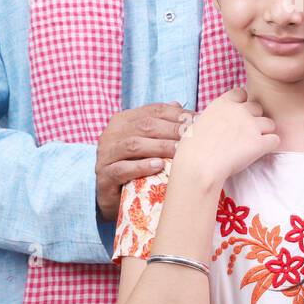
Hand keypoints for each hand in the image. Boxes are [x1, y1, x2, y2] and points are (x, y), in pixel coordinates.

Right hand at [95, 101, 189, 221]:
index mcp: (124, 120)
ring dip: (160, 147)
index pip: (154, 111)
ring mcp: (105, 154)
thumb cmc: (135, 166)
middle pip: (146, 125)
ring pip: (134, 144)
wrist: (113, 197)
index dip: (178, 115)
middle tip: (194, 137)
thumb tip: (180, 106)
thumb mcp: (149, 143)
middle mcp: (111, 133)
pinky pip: (122, 169)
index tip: (199, 122)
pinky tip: (158, 166)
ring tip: (180, 152)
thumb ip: (161, 123)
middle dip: (173, 130)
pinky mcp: (104, 176)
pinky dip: (141, 166)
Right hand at [174, 88, 278, 185]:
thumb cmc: (192, 150)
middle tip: (245, 135)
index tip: (238, 117)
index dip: (242, 104)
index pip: (241, 93)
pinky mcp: (260, 142)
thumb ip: (213, 118)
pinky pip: (275, 140)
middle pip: (258, 108)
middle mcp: (239, 110)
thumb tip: (217, 123)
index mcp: (222, 103)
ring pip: (270, 123)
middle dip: (254, 119)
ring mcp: (251, 125)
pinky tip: (259, 153)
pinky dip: (270, 146)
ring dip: (264, 133)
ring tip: (252, 146)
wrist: (198, 165)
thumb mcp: (198, 124)